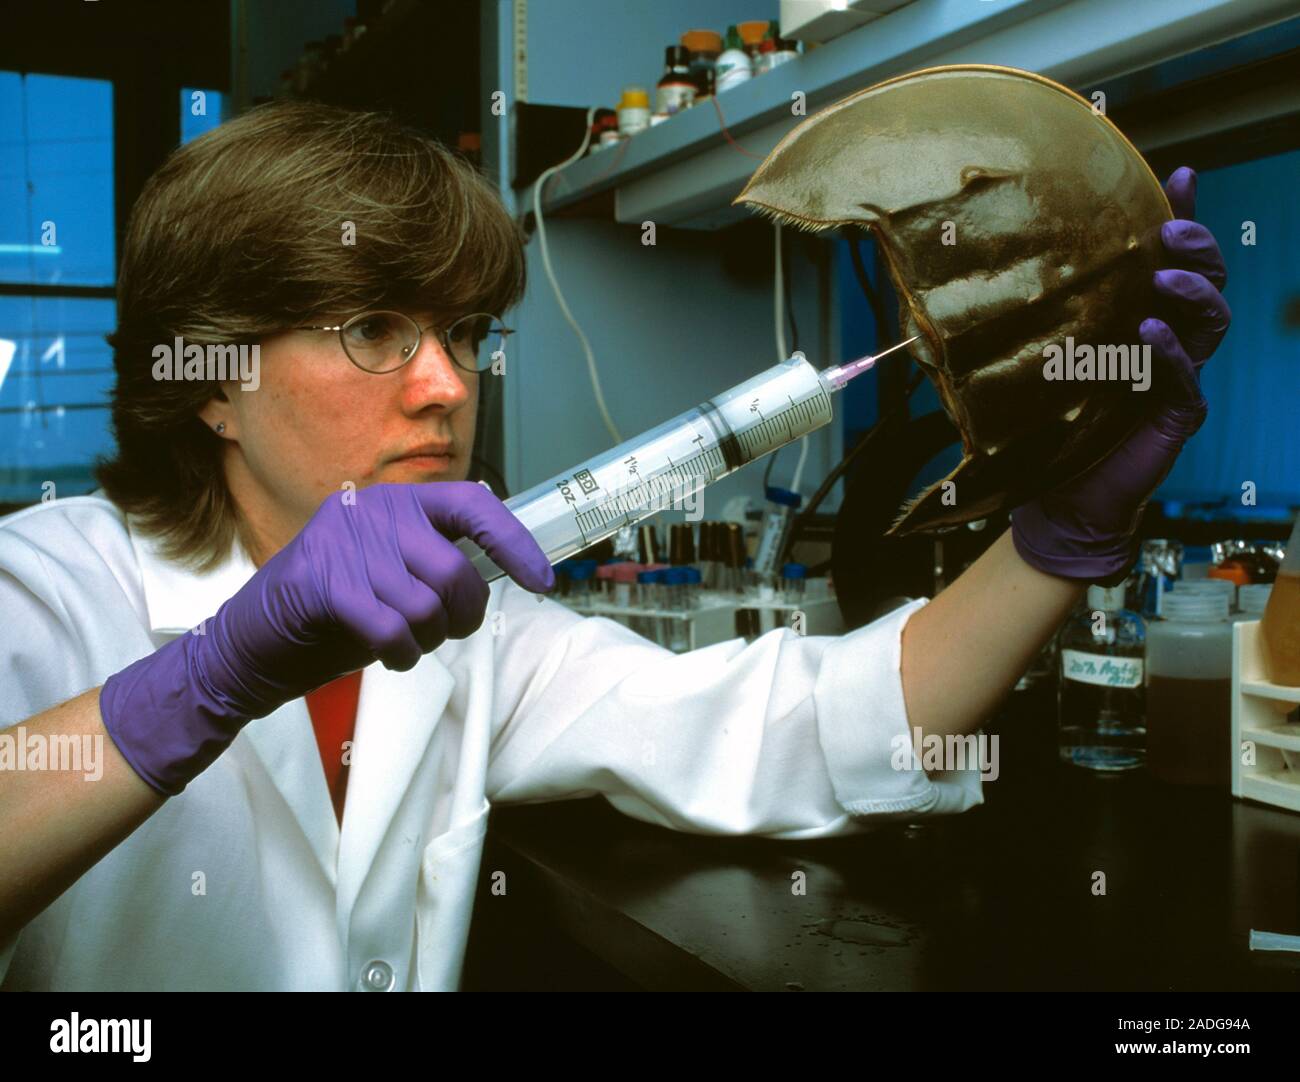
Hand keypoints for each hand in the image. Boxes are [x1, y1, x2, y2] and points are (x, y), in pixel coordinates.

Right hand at [100, 482, 553, 794]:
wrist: (248, 648)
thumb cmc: (329, 615)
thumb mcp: (392, 576)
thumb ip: (437, 563)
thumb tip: (503, 570)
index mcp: (394, 502)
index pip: (472, 504)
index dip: (514, 542)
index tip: (541, 579)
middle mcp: (370, 511)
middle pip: (454, 568)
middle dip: (462, 614)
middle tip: (446, 631)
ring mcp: (342, 543)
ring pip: (426, 603)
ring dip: (427, 639)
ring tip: (404, 643)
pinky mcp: (321, 583)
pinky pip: (392, 627)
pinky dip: (401, 653)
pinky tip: (389, 655)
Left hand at [1010, 166, 1230, 582]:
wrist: (1058, 496)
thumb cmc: (1050, 422)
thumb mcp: (1042, 355)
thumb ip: (1040, 314)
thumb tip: (993, 263)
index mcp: (1142, 315)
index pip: (1174, 258)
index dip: (1185, 214)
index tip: (1179, 174)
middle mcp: (1168, 339)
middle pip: (1207, 280)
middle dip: (1196, 247)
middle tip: (1170, 230)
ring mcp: (1177, 377)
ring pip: (1209, 323)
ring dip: (1190, 292)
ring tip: (1163, 276)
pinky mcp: (1175, 416)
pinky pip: (1185, 380)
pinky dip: (1170, 354)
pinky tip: (1148, 333)